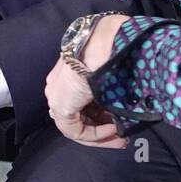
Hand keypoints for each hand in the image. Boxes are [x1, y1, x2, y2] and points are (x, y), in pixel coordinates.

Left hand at [45, 14, 129, 148]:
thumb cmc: (112, 51)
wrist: (104, 43)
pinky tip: (113, 129)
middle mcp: (58, 86)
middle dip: (102, 129)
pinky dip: (96, 134)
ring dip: (101, 135)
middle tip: (122, 138)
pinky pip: (77, 131)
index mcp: (69, 74)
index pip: (82, 103)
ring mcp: (57, 97)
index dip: (102, 117)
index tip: (120, 124)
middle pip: (80, 116)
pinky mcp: (61, 107)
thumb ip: (109, 90)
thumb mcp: (110, 72)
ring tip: (121, 138)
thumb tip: (122, 105)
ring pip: (77, 126)